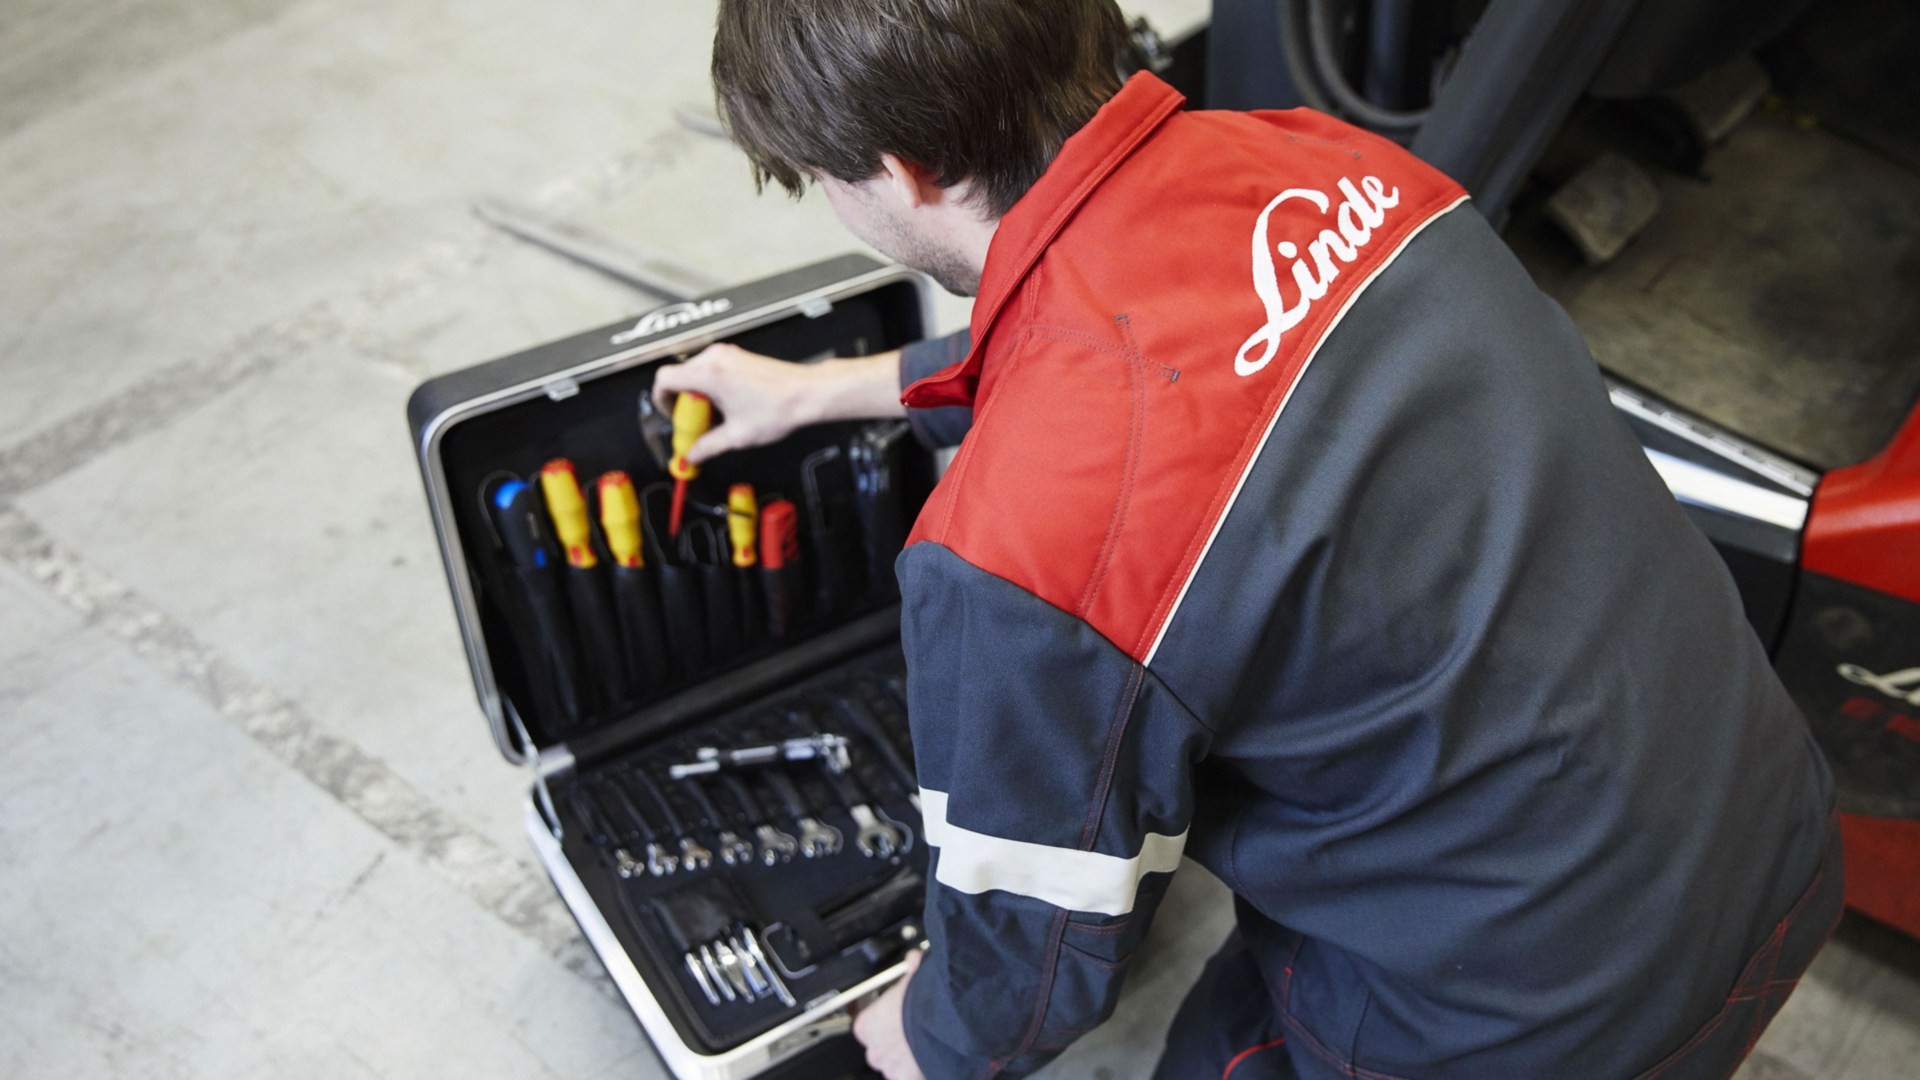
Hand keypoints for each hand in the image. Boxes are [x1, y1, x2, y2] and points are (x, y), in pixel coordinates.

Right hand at [650, 343, 903, 465]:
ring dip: (698, 398)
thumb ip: (706, 447)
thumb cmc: (779, 407)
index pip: (664, 380)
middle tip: (696, 426)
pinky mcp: (737, 358)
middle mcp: (715, 359)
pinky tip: (727, 409)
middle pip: (679, 378)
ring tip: (716, 419)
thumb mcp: (736, 435)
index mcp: (708, 373)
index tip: (674, 418)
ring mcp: (727, 355)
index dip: (661, 402)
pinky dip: (712, 390)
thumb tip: (690, 457)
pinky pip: (712, 371)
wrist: (807, 393)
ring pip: (695, 375)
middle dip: (683, 405)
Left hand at [852, 948, 927, 1079]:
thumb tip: (914, 957)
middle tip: (913, 1033)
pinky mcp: (907, 1079)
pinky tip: (931, 1059)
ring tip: (925, 1047)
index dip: (883, 1022)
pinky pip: (909, 1077)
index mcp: (867, 1025)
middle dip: (894, 1044)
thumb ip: (911, 967)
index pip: (867, 1027)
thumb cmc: (923, 1003)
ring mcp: (890, 1068)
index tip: (895, 1017)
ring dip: (907, 1060)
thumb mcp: (914, 977)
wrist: (943, 1025)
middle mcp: (874, 1050)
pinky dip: (919, 1072)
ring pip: (895, 1067)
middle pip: (879, 1051)